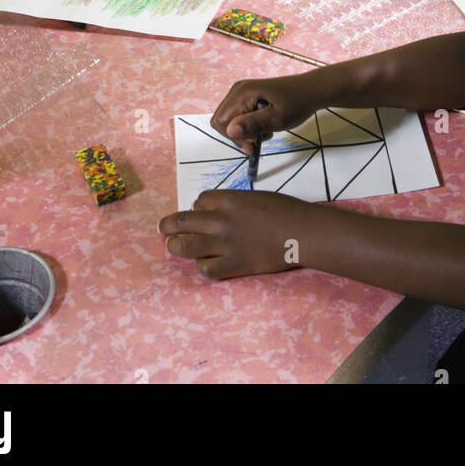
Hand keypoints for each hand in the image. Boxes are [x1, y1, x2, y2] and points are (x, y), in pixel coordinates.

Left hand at [159, 190, 313, 279]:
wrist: (301, 231)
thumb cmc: (283, 210)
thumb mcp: (254, 197)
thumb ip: (231, 204)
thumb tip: (210, 211)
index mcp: (227, 199)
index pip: (199, 201)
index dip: (197, 207)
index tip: (199, 213)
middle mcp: (220, 220)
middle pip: (182, 221)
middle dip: (169, 225)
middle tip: (163, 228)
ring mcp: (225, 244)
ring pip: (185, 246)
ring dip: (176, 246)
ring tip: (174, 246)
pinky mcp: (233, 264)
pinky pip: (206, 268)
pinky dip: (202, 266)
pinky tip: (205, 263)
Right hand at [210, 73, 322, 152]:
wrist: (312, 91)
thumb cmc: (297, 103)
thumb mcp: (277, 119)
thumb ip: (252, 124)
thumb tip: (230, 131)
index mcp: (243, 93)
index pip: (221, 121)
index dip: (234, 136)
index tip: (253, 143)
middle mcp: (238, 90)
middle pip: (222, 120)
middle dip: (238, 135)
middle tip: (259, 141)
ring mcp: (242, 92)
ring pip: (230, 120)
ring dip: (245, 132)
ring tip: (266, 132)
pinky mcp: (248, 96)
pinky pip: (239, 115)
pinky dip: (249, 126)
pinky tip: (265, 126)